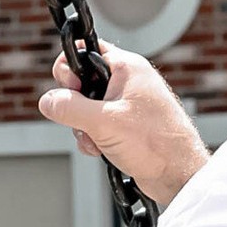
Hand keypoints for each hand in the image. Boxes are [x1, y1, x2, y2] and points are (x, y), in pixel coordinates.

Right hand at [39, 42, 209, 207]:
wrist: (180, 177)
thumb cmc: (155, 144)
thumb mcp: (102, 122)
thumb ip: (68, 107)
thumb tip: (47, 101)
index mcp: (127, 67)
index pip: (85, 50)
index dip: (70, 69)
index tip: (72, 90)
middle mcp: (129, 83)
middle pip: (83, 83)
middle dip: (75, 106)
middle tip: (84, 120)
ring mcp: (129, 107)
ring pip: (88, 109)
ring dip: (84, 128)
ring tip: (98, 142)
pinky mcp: (129, 129)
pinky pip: (99, 127)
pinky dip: (95, 139)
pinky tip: (102, 152)